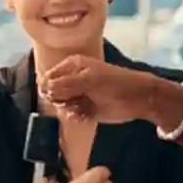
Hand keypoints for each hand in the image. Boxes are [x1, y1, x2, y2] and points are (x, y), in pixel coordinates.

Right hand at [38, 56, 182, 128]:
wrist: (138, 99)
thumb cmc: (115, 83)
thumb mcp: (90, 80)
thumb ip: (66, 83)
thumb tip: (45, 88)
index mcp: (72, 65)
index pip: (48, 77)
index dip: (49, 87)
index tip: (57, 94)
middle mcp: (72, 79)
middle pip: (52, 92)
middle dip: (59, 99)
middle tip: (73, 100)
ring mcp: (78, 94)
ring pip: (60, 105)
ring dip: (68, 109)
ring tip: (81, 107)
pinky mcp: (84, 109)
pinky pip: (71, 115)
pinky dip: (76, 117)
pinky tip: (85, 116)